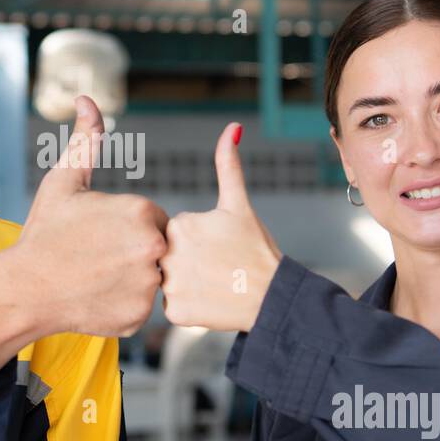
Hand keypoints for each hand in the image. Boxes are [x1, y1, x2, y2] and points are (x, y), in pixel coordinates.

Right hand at [0, 95, 167, 340]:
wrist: (25, 288)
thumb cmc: (44, 232)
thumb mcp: (64, 180)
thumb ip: (87, 139)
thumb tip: (87, 100)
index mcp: (142, 212)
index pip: (153, 218)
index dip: (125, 226)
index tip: (99, 234)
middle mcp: (153, 248)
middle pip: (156, 248)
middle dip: (132, 251)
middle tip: (97, 257)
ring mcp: (148, 286)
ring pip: (150, 278)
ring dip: (130, 277)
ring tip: (96, 276)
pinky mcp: (140, 317)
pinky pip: (142, 306)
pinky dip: (123, 303)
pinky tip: (97, 295)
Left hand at [160, 123, 281, 331]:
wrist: (272, 297)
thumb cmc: (256, 248)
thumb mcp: (238, 204)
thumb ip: (228, 165)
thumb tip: (232, 127)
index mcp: (179, 225)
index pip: (176, 231)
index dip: (198, 239)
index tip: (218, 246)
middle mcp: (167, 254)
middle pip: (169, 254)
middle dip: (190, 260)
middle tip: (218, 267)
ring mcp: (169, 286)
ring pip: (168, 280)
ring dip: (187, 282)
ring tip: (214, 283)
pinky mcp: (174, 313)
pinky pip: (172, 306)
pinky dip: (189, 305)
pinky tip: (209, 300)